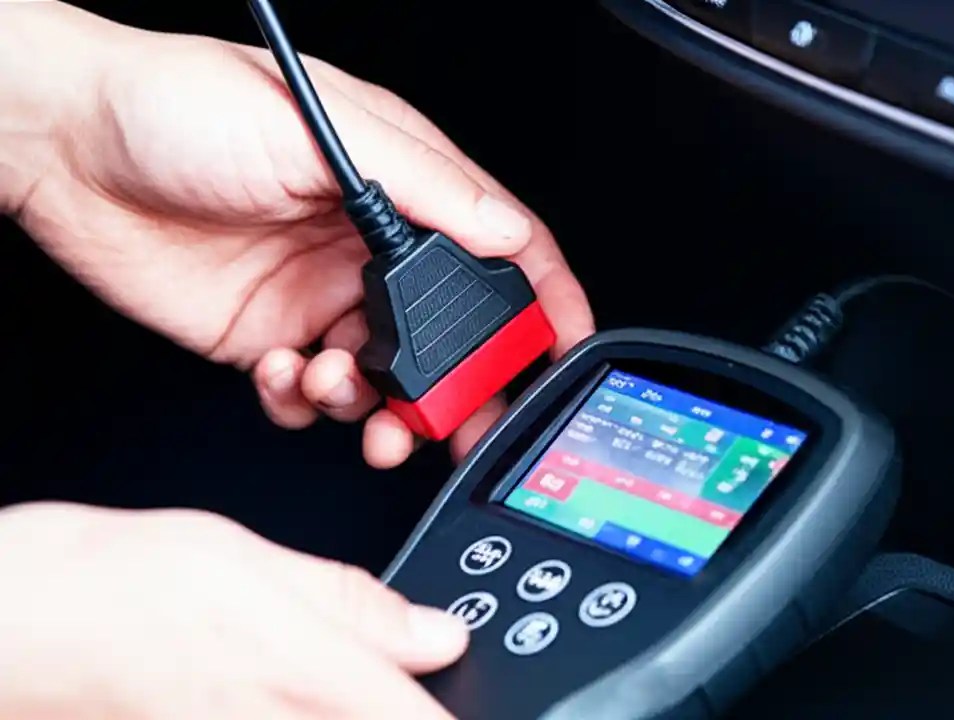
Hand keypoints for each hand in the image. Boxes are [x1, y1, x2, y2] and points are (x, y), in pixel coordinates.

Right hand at [0, 502, 466, 718]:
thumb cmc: (98, 587)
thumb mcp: (240, 557)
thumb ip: (347, 602)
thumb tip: (434, 632)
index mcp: (302, 677)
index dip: (458, 714)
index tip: (480, 698)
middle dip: (406, 709)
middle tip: (395, 682)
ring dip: (360, 713)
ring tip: (331, 683)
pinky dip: (302, 719)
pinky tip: (277, 698)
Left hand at [1, 3, 593, 466]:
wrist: (65, 144)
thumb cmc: (183, 104)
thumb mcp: (321, 130)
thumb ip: (425, 186)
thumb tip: (507, 232)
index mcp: (402, 187)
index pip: (501, 249)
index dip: (543, 302)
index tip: (565, 351)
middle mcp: (370, 247)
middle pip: (453, 334)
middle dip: (462, 387)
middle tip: (451, 421)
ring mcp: (321, 296)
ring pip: (387, 378)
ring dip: (379, 405)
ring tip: (346, 391)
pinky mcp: (267, 337)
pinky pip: (310, 393)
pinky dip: (303, 402)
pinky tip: (280, 372)